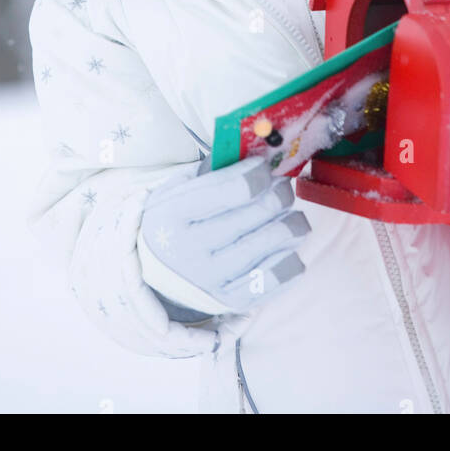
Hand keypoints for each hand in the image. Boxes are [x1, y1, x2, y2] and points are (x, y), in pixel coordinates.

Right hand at [138, 153, 310, 316]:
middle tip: (283, 186)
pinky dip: (291, 257)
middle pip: (257, 214)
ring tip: (291, 213)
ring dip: (293, 222)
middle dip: (280, 193)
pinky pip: (277, 278)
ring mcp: (212, 279)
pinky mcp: (232, 301)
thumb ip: (216, 168)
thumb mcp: (179, 188)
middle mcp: (191, 251)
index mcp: (174, 214)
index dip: (258, 173)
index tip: (264, 166)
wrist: (156, 272)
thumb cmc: (175, 220)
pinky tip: (287, 245)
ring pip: (271, 244)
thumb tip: (258, 149)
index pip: (232, 189)